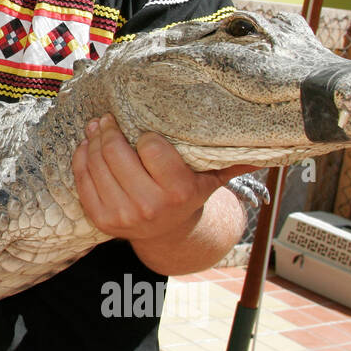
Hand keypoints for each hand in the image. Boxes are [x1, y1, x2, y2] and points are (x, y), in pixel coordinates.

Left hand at [72, 114, 253, 249]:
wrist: (169, 233)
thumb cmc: (190, 194)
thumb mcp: (213, 177)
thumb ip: (233, 157)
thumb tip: (270, 141)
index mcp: (178, 192)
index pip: (150, 146)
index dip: (145, 134)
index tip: (144, 130)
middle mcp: (148, 206)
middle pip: (116, 152)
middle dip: (109, 129)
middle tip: (108, 117)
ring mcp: (121, 215)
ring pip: (96, 163)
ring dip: (92, 139)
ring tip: (97, 127)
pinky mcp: (100, 219)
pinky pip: (81, 179)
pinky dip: (81, 158)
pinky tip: (87, 145)